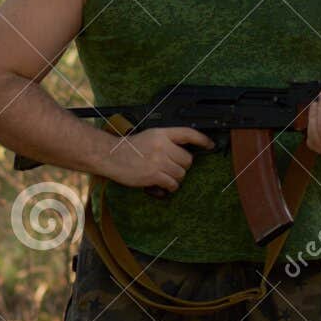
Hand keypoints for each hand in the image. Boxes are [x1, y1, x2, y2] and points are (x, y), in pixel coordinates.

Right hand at [100, 127, 214, 191]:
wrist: (110, 156)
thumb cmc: (128, 148)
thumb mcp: (149, 136)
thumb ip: (165, 142)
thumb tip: (182, 154)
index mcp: (162, 133)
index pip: (188, 133)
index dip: (202, 139)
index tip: (210, 145)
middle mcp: (162, 145)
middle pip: (187, 160)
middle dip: (181, 166)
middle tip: (169, 168)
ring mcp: (159, 160)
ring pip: (181, 174)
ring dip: (174, 178)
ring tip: (162, 176)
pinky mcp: (154, 174)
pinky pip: (172, 184)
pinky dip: (168, 187)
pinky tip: (159, 186)